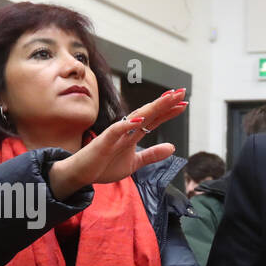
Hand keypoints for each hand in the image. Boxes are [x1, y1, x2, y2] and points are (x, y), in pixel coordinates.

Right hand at [48, 88, 188, 199]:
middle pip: (148, 113)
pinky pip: (116, 130)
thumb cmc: (105, 166)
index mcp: (133, 134)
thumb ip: (152, 154)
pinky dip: (127, 124)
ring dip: (152, 108)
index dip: (168, 111)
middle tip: (181, 92)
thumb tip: (173, 147)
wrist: (82, 174)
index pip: (154, 119)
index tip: (184, 103)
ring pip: (136, 117)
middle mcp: (126, 130)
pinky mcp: (104, 141)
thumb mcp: (135, 163)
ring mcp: (115, 134)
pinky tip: (140, 119)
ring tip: (167, 99)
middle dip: (164, 103)